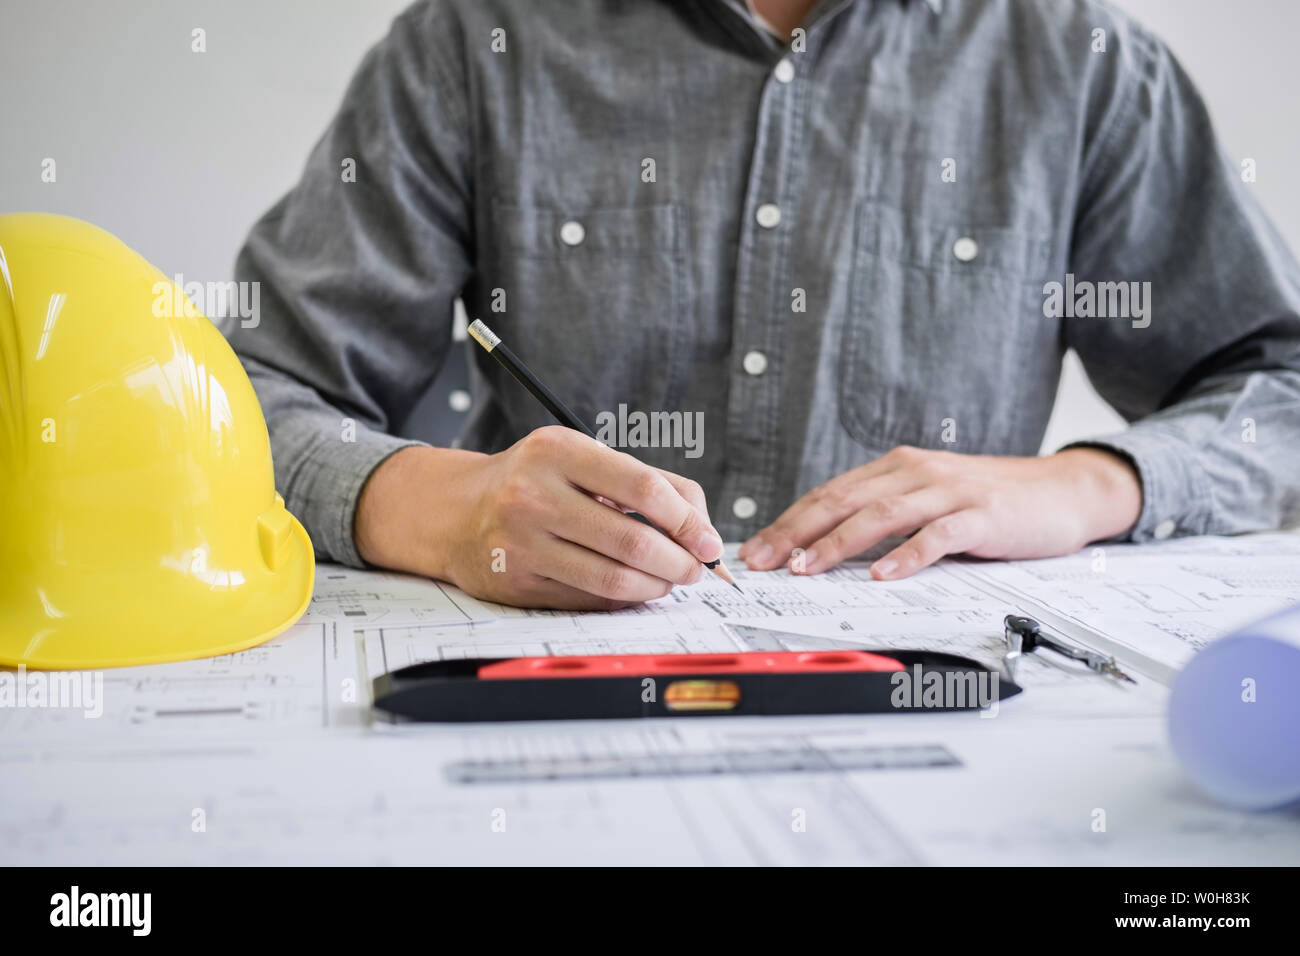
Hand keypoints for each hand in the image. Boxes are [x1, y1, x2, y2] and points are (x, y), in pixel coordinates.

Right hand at [355, 426, 722, 608]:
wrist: (459, 511)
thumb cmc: (539, 481)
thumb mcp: (585, 459)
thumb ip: (649, 483)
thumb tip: (705, 530)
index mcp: (558, 450)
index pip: (643, 488)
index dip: (687, 521)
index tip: (709, 541)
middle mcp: (533, 494)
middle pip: (632, 540)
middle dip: (679, 562)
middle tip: (695, 569)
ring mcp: (520, 542)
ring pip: (612, 579)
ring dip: (656, 586)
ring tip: (669, 580)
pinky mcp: (515, 582)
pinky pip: (587, 600)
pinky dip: (623, 599)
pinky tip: (633, 588)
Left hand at [737, 446, 1140, 579]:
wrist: (1062, 491)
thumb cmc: (989, 502)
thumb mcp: (928, 500)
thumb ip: (884, 515)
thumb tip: (824, 547)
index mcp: (896, 468)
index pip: (830, 494)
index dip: (789, 522)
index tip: (756, 551)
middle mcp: (916, 472)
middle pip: (844, 500)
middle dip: (797, 533)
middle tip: (764, 562)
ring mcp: (949, 492)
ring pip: (882, 514)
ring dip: (840, 543)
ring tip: (809, 568)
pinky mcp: (982, 516)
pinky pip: (938, 535)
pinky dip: (907, 555)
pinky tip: (883, 575)